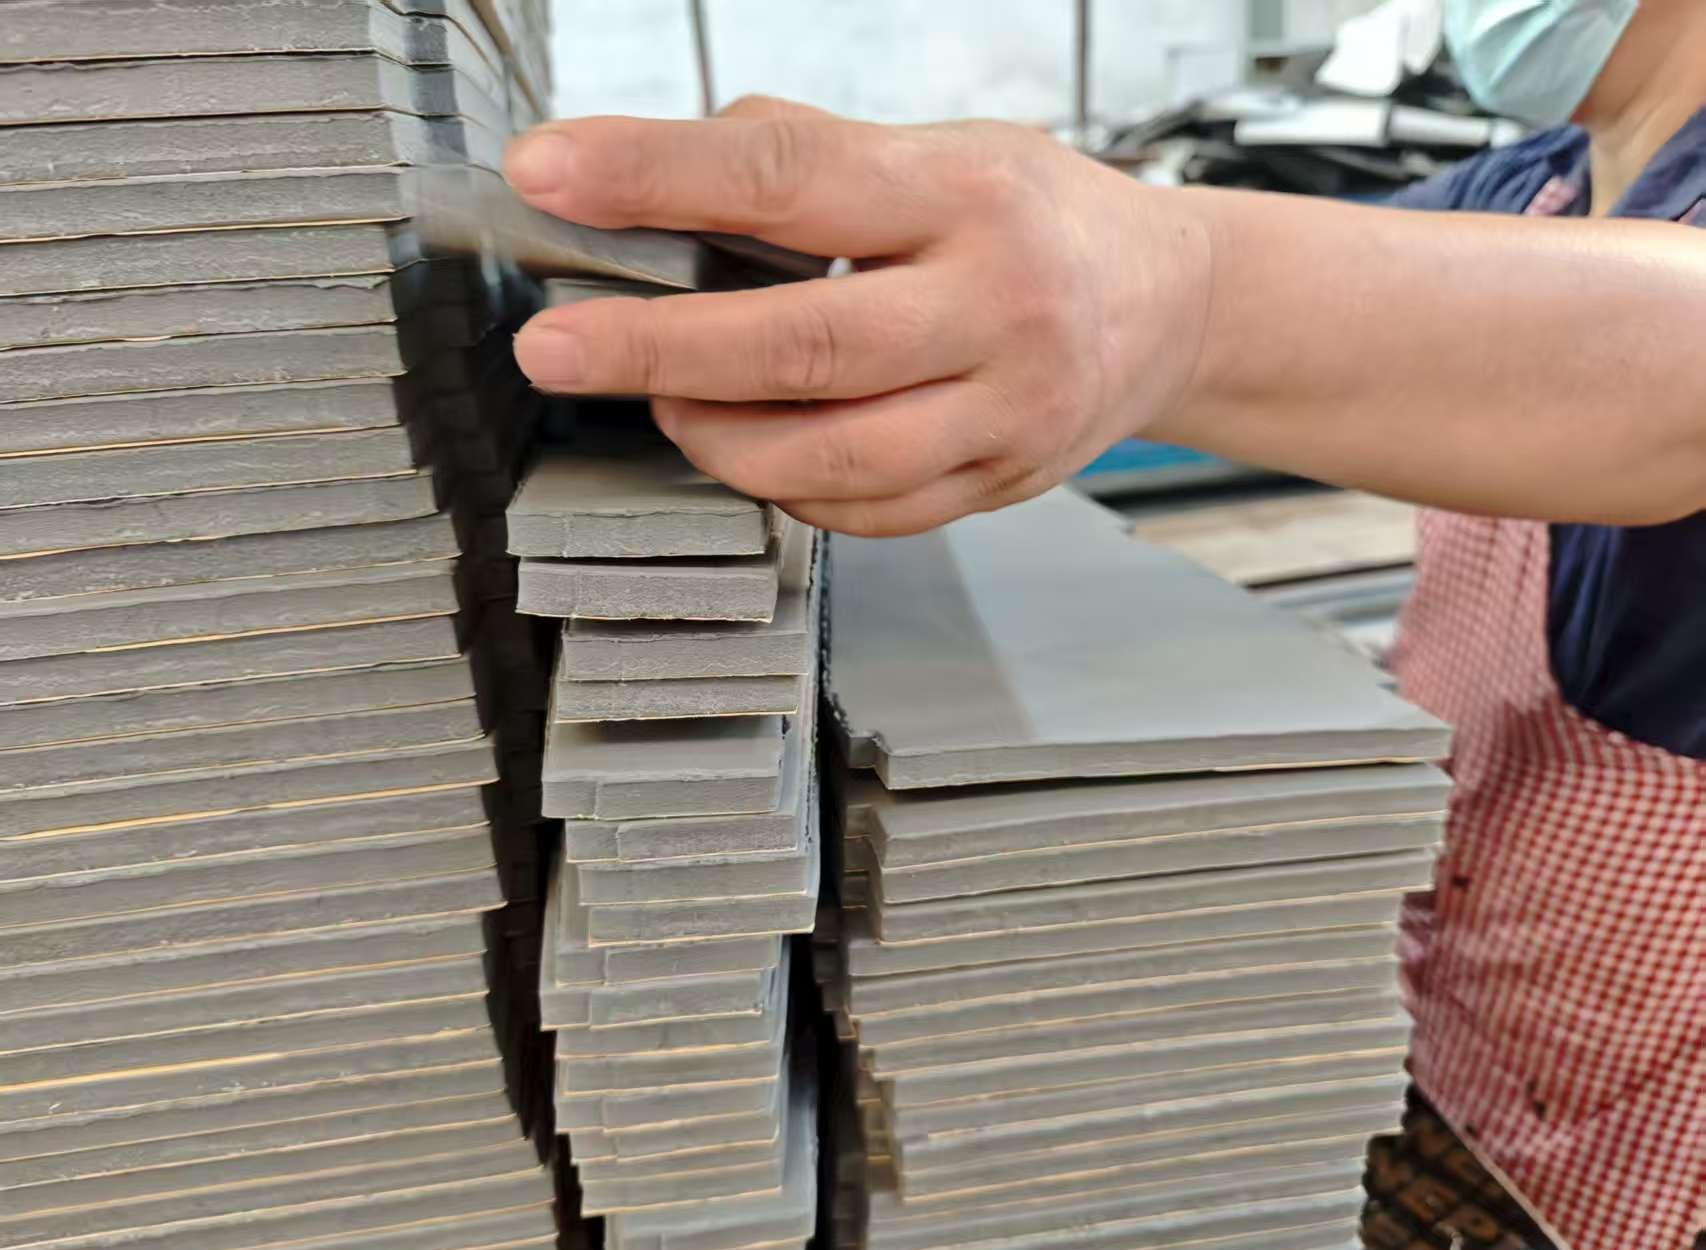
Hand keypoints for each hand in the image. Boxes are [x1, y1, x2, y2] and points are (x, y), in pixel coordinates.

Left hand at [504, 97, 1213, 535]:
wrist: (1171, 308)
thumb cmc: (1038, 217)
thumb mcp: (943, 148)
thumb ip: (809, 159)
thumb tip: (653, 177)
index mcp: (968, 193)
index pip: (787, 175)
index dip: (655, 176)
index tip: (548, 173)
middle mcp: (998, 307)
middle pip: (800, 344)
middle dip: (656, 349)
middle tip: (554, 348)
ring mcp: (1006, 412)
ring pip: (827, 457)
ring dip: (715, 437)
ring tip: (662, 402)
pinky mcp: (998, 486)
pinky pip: (863, 513)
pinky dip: (784, 489)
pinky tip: (752, 449)